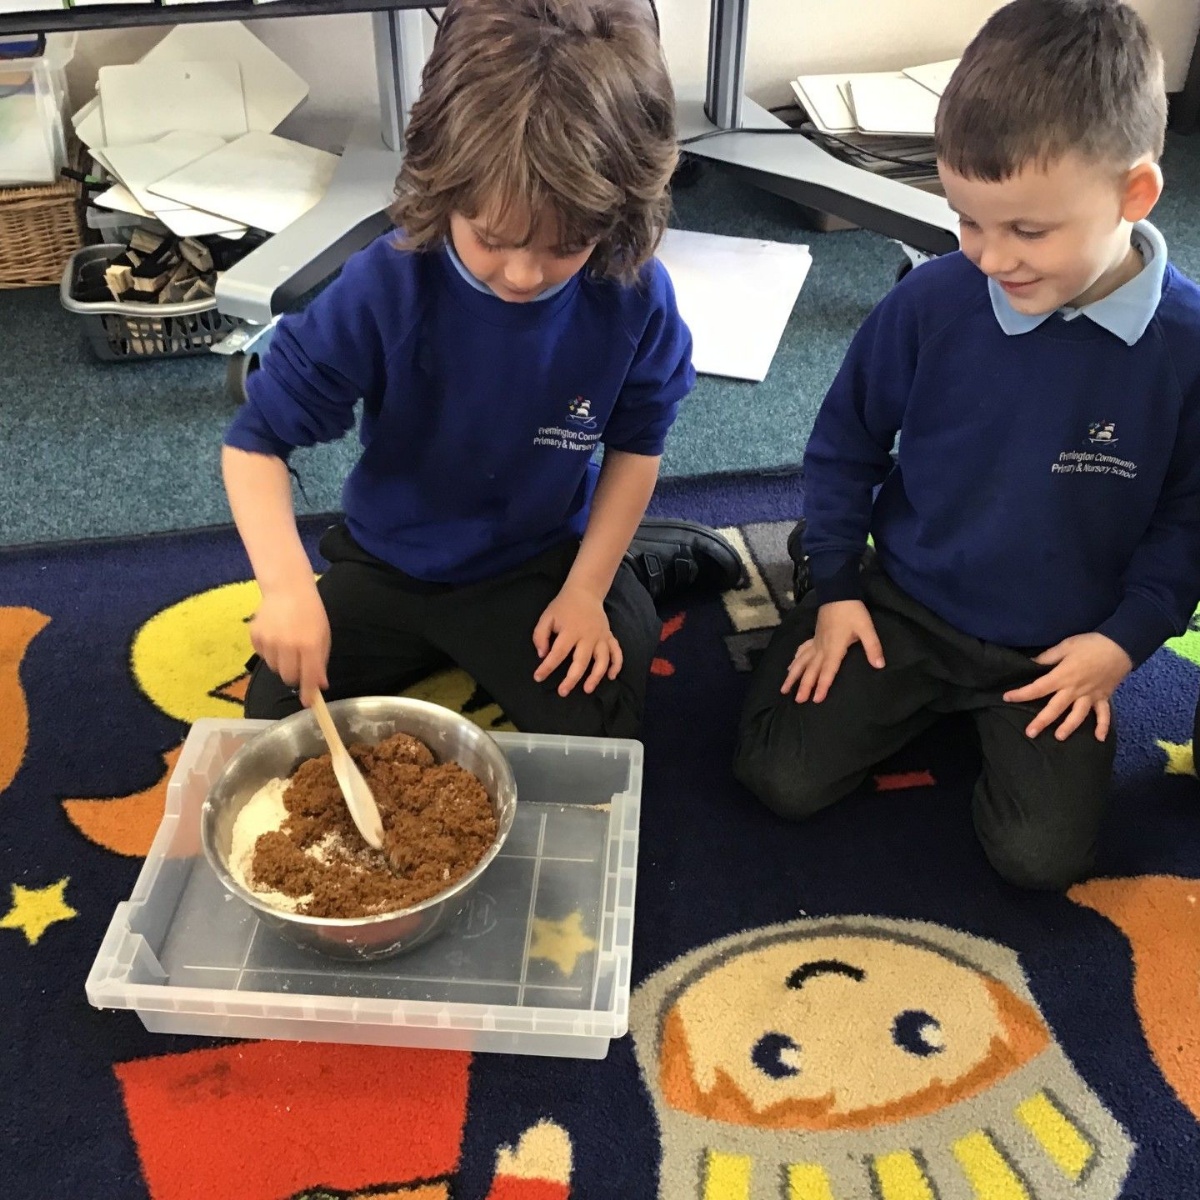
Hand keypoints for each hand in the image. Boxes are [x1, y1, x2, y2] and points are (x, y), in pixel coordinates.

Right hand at [249, 579, 330, 705]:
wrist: (287, 589)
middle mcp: (287, 645)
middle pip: (287, 678)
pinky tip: (276, 638)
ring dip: (282, 663)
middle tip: (299, 666)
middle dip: (295, 677)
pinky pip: (262, 656)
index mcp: (309, 644)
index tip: (309, 703)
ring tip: (287, 646)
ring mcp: (269, 640)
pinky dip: (270, 652)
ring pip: (273, 668)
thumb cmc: (310, 613)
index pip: (308, 677)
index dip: (308, 694)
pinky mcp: (255, 636)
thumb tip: (320, 686)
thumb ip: (320, 662)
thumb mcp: (323, 636)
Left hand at [532, 583, 622, 697]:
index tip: (538, 677)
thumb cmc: (564, 606)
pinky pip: (617, 653)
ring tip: (587, 689)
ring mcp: (601, 637)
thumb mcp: (547, 616)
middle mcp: (588, 636)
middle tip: (562, 692)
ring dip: (596, 676)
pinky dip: (616, 665)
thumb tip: (542, 654)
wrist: (585, 591)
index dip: (547, 667)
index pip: (558, 653)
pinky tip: (611, 677)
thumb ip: (540, 635)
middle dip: (572, 679)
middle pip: (581, 661)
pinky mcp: (610, 637)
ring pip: (602, 660)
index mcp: (570, 631)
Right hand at [782, 599, 884, 702]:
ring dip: (793, 676)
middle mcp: (821, 648)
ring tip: (785, 688)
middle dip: (804, 686)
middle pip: (811, 670)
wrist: (838, 592)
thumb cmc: (852, 611)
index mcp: (834, 648)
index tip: (816, 700)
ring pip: (801, 662)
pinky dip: (795, 660)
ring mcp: (816, 642)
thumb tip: (879, 665)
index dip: (822, 686)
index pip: (827, 671)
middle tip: (797, 701)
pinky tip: (790, 666)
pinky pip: (802, 650)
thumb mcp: (866, 628)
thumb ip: (873, 647)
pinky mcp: (814, 636)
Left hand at [1002, 633, 1132, 740]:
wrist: (1121, 645)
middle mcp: (1075, 690)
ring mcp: (1090, 695)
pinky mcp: (1104, 697)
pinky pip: (1104, 714)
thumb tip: (1032, 664)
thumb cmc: (1091, 644)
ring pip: (1078, 715)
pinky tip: (1100, 738)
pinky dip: (1103, 726)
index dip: (1021, 694)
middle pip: (1056, 708)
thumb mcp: (1066, 646)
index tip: (1007, 698)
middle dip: (1042, 721)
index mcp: (1063, 676)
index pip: (1038, 688)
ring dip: (1069, 727)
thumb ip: (1048, 657)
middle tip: (1030, 733)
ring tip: (1059, 737)